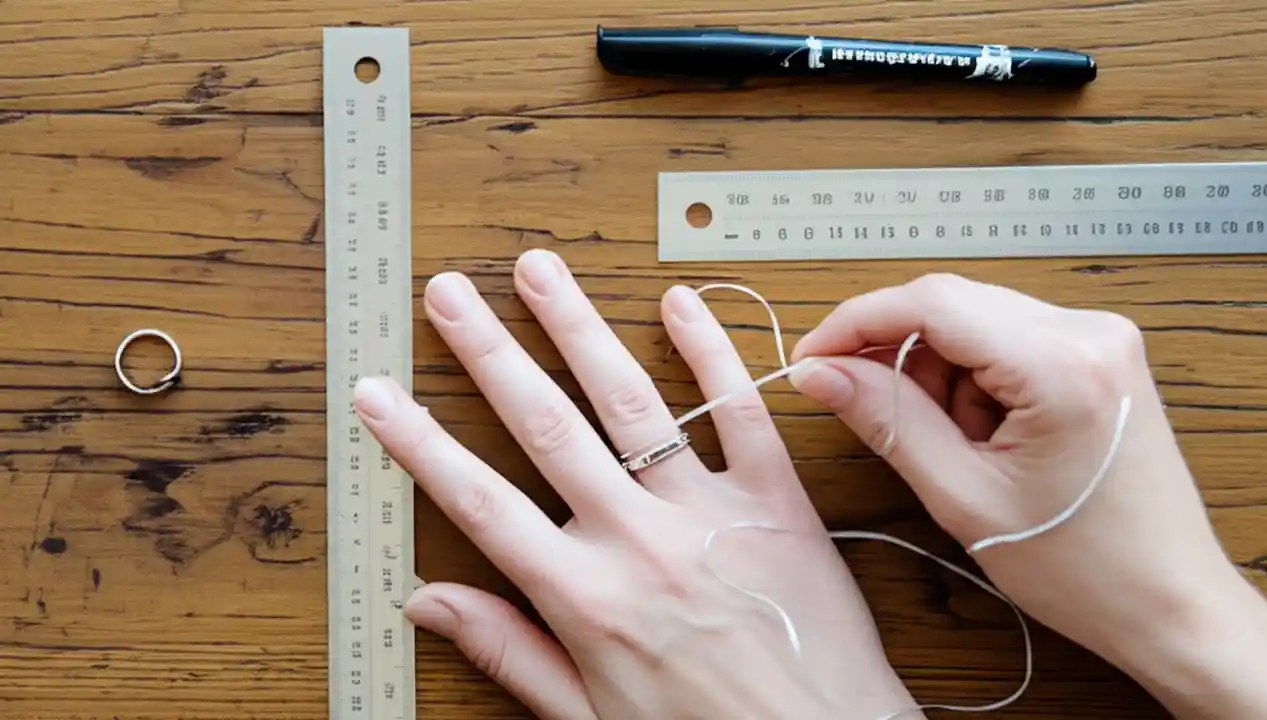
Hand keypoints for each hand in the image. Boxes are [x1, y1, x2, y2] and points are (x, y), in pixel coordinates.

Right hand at [354, 249, 920, 719]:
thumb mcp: (589, 716)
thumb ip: (508, 652)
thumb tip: (428, 604)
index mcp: (586, 598)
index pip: (479, 502)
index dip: (418, 444)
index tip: (379, 395)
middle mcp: (638, 542)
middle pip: (546, 428)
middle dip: (488, 354)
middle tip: (450, 295)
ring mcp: (706, 512)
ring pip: (630, 402)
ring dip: (578, 329)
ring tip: (539, 272)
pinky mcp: (775, 499)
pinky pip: (738, 410)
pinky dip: (710, 352)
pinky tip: (679, 303)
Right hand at [789, 273, 1266, 718]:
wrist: (1169, 601)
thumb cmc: (1081, 568)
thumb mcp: (963, 496)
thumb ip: (886, 420)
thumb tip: (819, 371)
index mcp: (1062, 364)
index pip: (932, 303)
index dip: (856, 322)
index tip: (811, 356)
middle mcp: (1089, 331)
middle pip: (952, 304)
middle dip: (895, 352)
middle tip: (855, 402)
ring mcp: (1100, 338)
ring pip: (975, 321)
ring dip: (938, 372)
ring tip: (951, 446)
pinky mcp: (1098, 354)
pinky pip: (1006, 340)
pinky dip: (972, 380)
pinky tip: (980, 436)